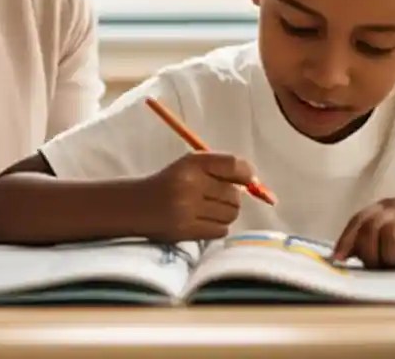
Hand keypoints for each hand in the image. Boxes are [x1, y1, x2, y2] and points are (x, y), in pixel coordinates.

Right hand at [136, 152, 254, 242]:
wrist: (138, 205)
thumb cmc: (172, 183)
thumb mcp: (191, 167)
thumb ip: (222, 170)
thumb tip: (256, 183)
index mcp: (192, 163)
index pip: (234, 165)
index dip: (246, 174)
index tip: (247, 180)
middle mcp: (190, 184)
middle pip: (235, 195)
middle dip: (231, 198)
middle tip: (215, 198)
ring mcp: (187, 209)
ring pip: (230, 214)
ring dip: (225, 214)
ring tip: (207, 209)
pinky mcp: (186, 230)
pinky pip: (221, 230)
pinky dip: (217, 227)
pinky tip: (202, 221)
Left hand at [331, 197, 394, 268]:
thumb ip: (373, 243)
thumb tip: (342, 256)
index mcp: (388, 205)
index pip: (359, 220)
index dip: (347, 240)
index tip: (339, 259)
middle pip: (371, 228)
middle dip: (370, 253)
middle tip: (380, 268)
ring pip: (390, 235)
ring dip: (390, 257)